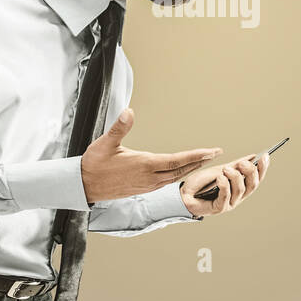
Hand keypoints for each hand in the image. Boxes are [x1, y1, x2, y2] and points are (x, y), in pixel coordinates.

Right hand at [81, 108, 220, 201]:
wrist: (83, 186)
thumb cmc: (94, 163)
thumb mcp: (105, 143)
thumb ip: (119, 127)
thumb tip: (129, 111)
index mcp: (144, 165)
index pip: (177, 160)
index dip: (196, 156)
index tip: (211, 151)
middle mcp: (150, 178)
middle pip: (181, 169)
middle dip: (200, 161)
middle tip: (216, 153)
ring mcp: (147, 185)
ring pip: (175, 177)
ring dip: (191, 168)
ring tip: (204, 160)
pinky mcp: (143, 189)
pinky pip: (167, 182)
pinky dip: (179, 174)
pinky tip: (182, 170)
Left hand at [179, 153, 269, 216]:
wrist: (185, 192)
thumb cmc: (202, 183)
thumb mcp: (221, 170)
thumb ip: (236, 165)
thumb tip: (252, 157)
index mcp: (240, 187)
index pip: (257, 179)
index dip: (263, 169)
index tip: (266, 156)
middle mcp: (237, 197)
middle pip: (252, 185)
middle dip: (250, 172)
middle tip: (242, 163)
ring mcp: (229, 203)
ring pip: (240, 190)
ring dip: (235, 177)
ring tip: (225, 169)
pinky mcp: (219, 208)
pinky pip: (226, 197)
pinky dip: (224, 185)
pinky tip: (219, 178)